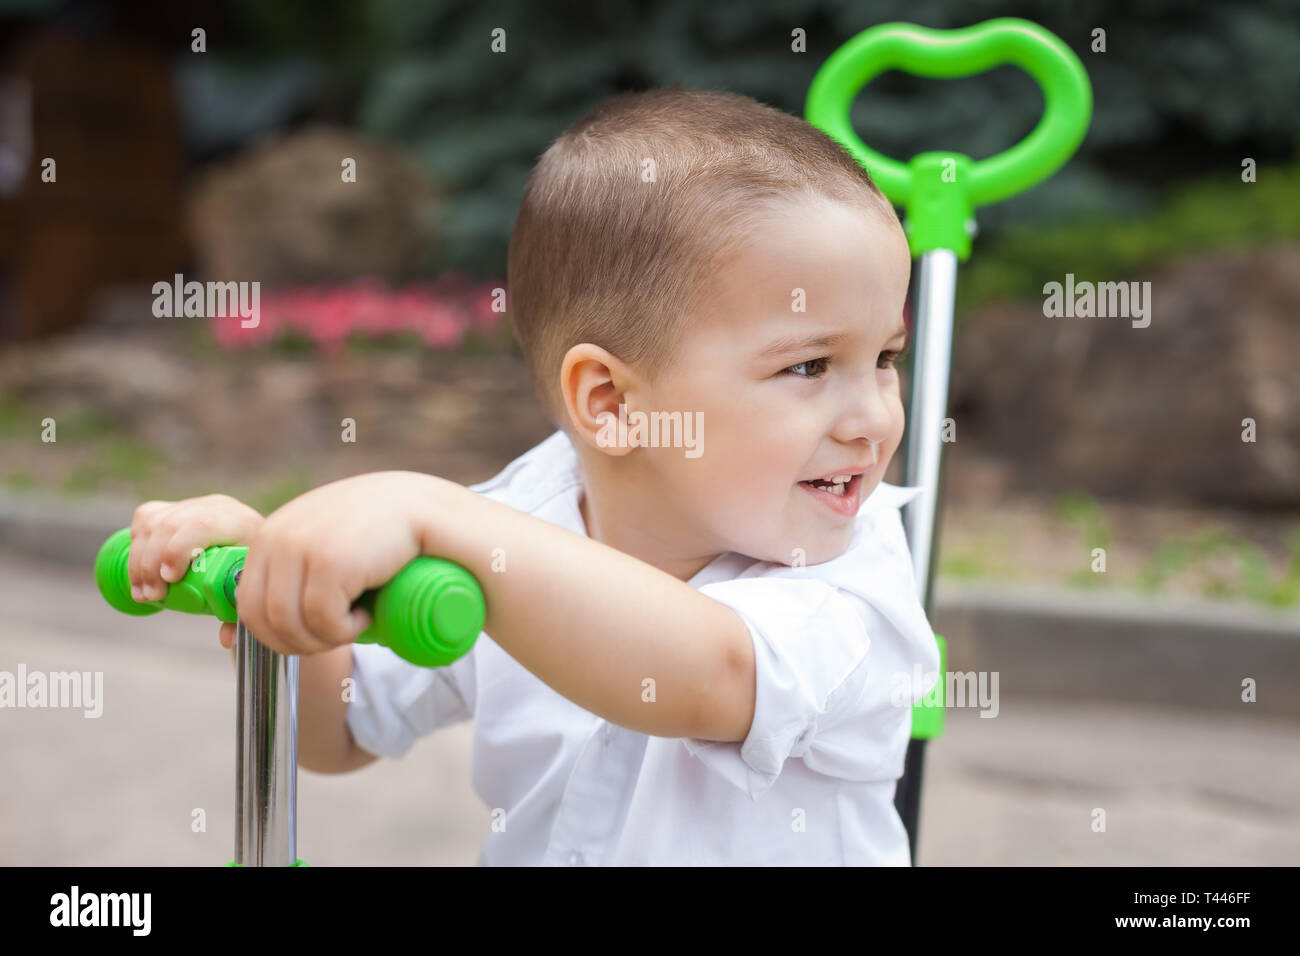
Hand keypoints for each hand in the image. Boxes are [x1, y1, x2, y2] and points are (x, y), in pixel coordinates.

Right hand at [126, 494, 263, 653]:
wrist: (252, 538)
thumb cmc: (249, 568)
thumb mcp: (249, 586)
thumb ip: (237, 614)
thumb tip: (226, 640)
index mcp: (240, 522)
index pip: (203, 523)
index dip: (179, 549)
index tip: (170, 579)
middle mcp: (214, 507)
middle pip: (171, 526)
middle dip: (153, 563)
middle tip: (153, 597)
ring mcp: (192, 505)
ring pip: (154, 523)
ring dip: (139, 560)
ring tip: (143, 593)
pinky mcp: (172, 507)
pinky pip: (145, 518)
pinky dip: (135, 544)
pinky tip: (137, 570)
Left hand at [233, 472, 437, 656]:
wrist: (420, 507)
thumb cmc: (374, 535)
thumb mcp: (318, 544)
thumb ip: (285, 571)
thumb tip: (234, 631)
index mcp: (268, 536)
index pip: (247, 605)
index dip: (276, 635)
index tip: (312, 638)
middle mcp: (275, 538)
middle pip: (263, 620)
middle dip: (299, 644)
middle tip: (336, 636)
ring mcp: (299, 547)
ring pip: (291, 625)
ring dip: (325, 639)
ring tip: (354, 624)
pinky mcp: (328, 561)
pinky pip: (323, 621)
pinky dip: (346, 631)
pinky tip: (366, 615)